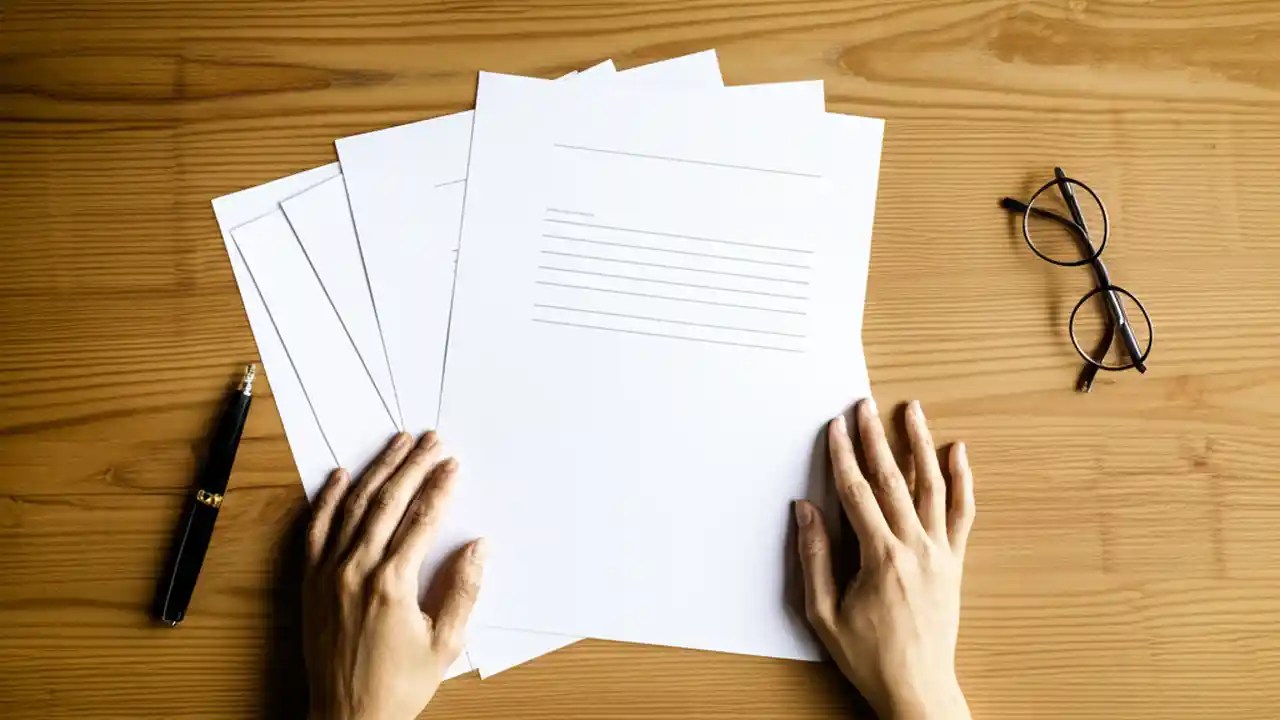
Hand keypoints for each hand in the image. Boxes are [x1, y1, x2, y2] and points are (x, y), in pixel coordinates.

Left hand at [303, 431, 484, 719]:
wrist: (347, 718)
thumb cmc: (397, 686)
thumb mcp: (444, 644)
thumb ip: (462, 591)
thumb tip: (478, 548)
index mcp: (391, 585)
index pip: (421, 520)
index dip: (440, 487)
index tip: (453, 465)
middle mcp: (355, 571)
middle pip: (387, 502)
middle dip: (412, 466)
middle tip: (431, 440)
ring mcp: (328, 574)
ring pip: (352, 507)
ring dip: (376, 471)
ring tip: (396, 444)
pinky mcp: (311, 582)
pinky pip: (316, 529)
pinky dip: (328, 499)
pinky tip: (339, 476)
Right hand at [795, 399, 974, 719]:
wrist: (917, 686)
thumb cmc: (869, 656)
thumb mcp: (824, 613)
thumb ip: (814, 558)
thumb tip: (806, 510)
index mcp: (881, 558)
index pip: (857, 492)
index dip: (843, 455)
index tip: (836, 427)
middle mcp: (915, 548)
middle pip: (893, 479)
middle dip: (876, 438)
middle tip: (865, 405)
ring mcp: (939, 552)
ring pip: (932, 485)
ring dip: (920, 444)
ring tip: (912, 411)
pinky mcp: (954, 561)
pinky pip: (961, 512)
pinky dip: (962, 480)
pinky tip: (957, 453)